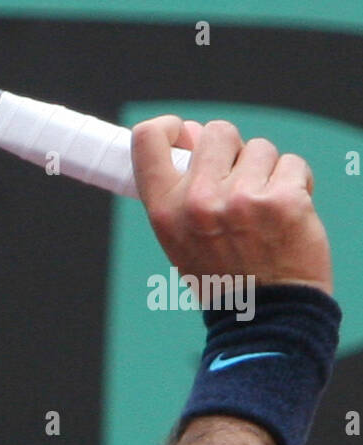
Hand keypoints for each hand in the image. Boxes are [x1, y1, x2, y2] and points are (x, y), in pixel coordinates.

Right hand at [132, 116, 332, 296]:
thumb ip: (183, 187)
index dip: (170, 127)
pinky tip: (287, 214)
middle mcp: (198, 200)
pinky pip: (293, 165)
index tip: (186, 136)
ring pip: (261, 148)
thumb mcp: (181, 237)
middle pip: (218, 132)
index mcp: (164, 209)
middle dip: (234, 152)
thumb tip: (193, 132)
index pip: (148, 139)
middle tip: (238, 187)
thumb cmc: (222, 275)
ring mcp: (242, 199)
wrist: (265, 317)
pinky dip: (296, 184)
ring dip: (268, 172)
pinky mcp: (283, 200)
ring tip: (264, 211)